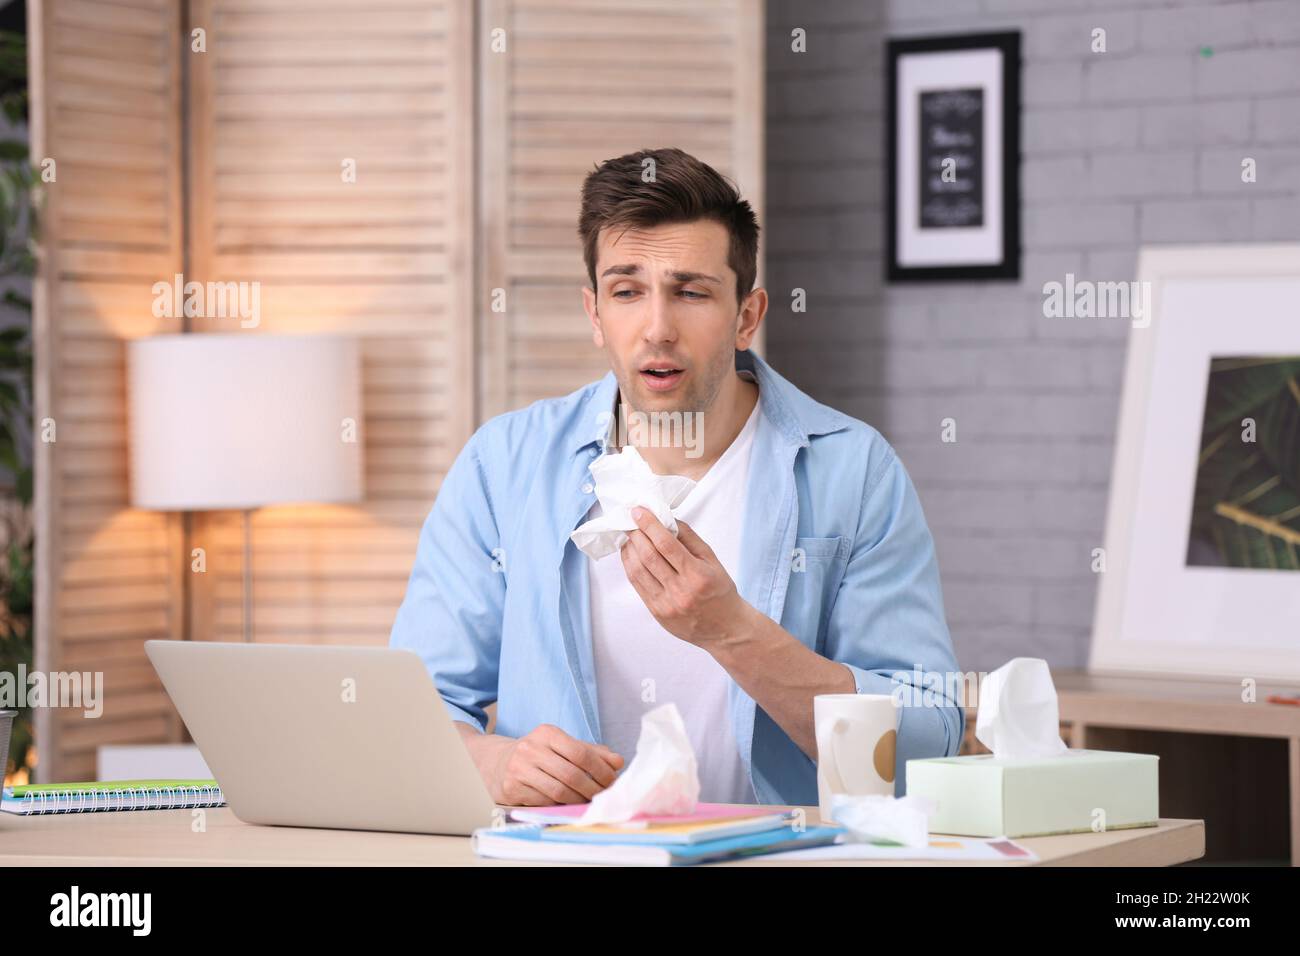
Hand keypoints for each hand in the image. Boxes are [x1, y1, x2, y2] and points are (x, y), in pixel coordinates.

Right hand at [462, 723, 623, 806]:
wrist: (497, 763)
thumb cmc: (538, 754)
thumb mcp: (561, 745)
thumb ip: (590, 752)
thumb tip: (618, 762)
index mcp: (547, 733)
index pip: (581, 752)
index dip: (601, 769)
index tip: (612, 780)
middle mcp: (531, 748)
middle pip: (571, 774)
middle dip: (593, 788)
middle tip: (603, 795)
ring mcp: (519, 769)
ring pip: (559, 791)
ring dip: (578, 800)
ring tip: (588, 801)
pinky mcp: (512, 788)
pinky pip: (544, 801)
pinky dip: (560, 805)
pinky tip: (568, 804)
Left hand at [620, 506, 755, 649]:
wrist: (725, 629)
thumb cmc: (720, 591)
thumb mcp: (712, 561)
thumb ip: (689, 538)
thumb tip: (667, 519)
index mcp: (697, 574)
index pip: (666, 544)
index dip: (649, 525)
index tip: (639, 511)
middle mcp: (680, 590)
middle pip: (649, 556)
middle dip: (636, 535)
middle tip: (630, 521)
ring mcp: (666, 604)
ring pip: (638, 571)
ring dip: (629, 550)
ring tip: (628, 537)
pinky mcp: (657, 613)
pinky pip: (637, 586)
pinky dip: (630, 567)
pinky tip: (630, 556)